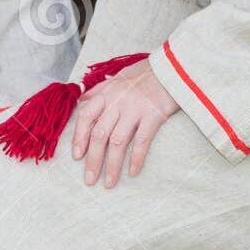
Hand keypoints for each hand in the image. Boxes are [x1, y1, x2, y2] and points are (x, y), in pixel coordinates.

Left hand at [70, 57, 179, 187]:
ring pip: (118, 142)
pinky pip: (142, 141)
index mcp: (106, 93)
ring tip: (110, 182)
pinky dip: (136, 158)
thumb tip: (82, 100)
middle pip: (100, 135)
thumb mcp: (117, 77)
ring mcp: (135, 109)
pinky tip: (133, 172)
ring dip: (112, 165)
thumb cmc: (145, 73)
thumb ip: (99, 90)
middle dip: (93, 160)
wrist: (172, 67)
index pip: (86, 117)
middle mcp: (117, 102)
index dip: (79, 137)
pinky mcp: (153, 115)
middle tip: (90, 179)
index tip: (77, 155)